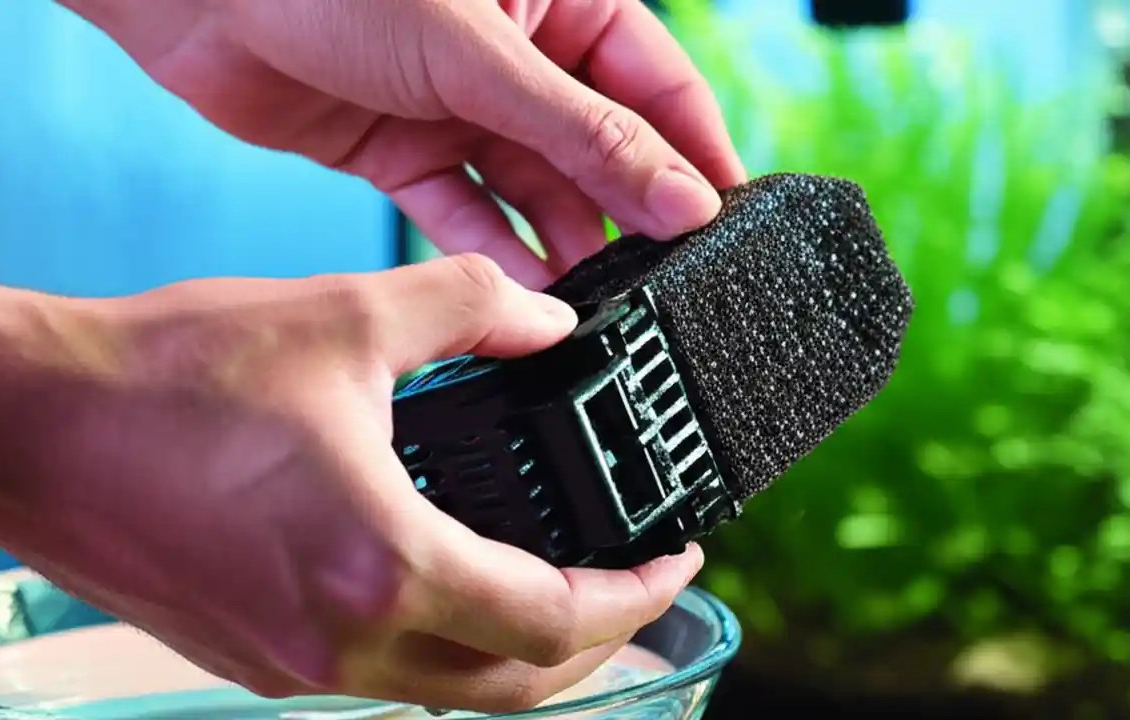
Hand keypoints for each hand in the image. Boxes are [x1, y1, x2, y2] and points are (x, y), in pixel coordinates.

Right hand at [0, 254, 701, 711]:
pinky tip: (445, 577)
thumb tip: (545, 320)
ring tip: (557, 583)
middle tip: (635, 586)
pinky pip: (381, 673)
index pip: (555, 622)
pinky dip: (441, 642)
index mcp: (381, 567)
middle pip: (515, 686)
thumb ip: (471, 308)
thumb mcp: (346, 316)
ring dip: (518, 650)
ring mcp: (293, 663)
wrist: (27, 425)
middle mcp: (341, 642)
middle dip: (595, 645)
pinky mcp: (251, 657)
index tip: (677, 561)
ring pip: (450, 690)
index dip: (637, 598)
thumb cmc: (166, 379)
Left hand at [59, 0, 745, 288]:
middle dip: (624, 216)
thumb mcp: (478, 53)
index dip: (693, 156)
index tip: (726, 225)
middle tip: (655, 285)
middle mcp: (516, 56)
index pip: (657, 85)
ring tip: (593, 305)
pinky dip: (488, 252)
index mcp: (561, 1)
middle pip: (597, 150)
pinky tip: (522, 294)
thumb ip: (582, 132)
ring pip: (532, 190)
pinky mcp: (403, 150)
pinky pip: (462, 212)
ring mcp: (459, 107)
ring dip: (560, 245)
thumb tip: (682, 196)